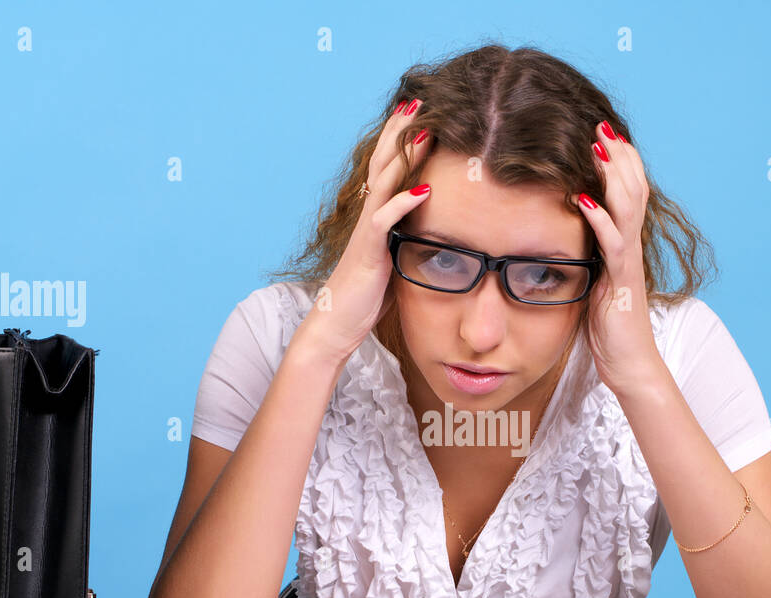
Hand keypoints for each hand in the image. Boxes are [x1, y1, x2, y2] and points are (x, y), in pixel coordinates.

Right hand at [299, 98, 433, 364]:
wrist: (337, 324)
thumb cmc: (366, 297)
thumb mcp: (394, 261)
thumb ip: (408, 240)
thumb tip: (433, 233)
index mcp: (375, 217)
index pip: (387, 169)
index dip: (401, 140)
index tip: (420, 113)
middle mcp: (368, 217)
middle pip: (383, 163)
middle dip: (400, 131)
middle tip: (419, 100)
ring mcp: (367, 232)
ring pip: (384, 183)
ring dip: (405, 155)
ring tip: (426, 129)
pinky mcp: (368, 252)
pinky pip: (384, 222)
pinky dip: (403, 204)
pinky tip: (424, 190)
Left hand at [574, 122, 662, 394]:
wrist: (631, 365)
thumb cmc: (610, 329)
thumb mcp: (594, 282)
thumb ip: (587, 257)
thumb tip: (567, 238)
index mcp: (624, 245)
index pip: (628, 193)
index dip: (619, 162)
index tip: (602, 132)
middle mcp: (631, 247)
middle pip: (633, 189)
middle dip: (618, 155)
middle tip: (602, 124)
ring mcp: (629, 262)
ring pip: (629, 207)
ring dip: (613, 174)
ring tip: (599, 144)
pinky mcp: (622, 281)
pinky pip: (614, 243)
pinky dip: (600, 218)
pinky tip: (585, 197)